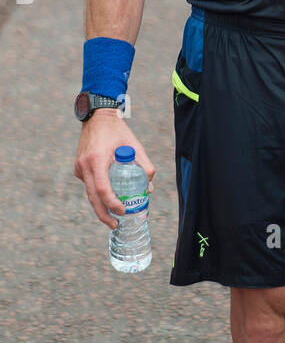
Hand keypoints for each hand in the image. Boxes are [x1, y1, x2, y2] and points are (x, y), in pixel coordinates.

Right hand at [74, 109, 155, 229]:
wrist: (97, 117)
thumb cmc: (117, 130)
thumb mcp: (134, 145)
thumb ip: (144, 165)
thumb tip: (148, 187)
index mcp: (97, 160)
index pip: (102, 188)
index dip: (112, 203)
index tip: (122, 211)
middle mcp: (84, 165)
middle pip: (92, 197)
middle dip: (103, 214)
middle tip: (114, 225)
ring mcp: (79, 167)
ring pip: (89, 192)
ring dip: (101, 205)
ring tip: (113, 217)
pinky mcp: (78, 167)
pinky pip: (89, 184)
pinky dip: (98, 193)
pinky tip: (109, 197)